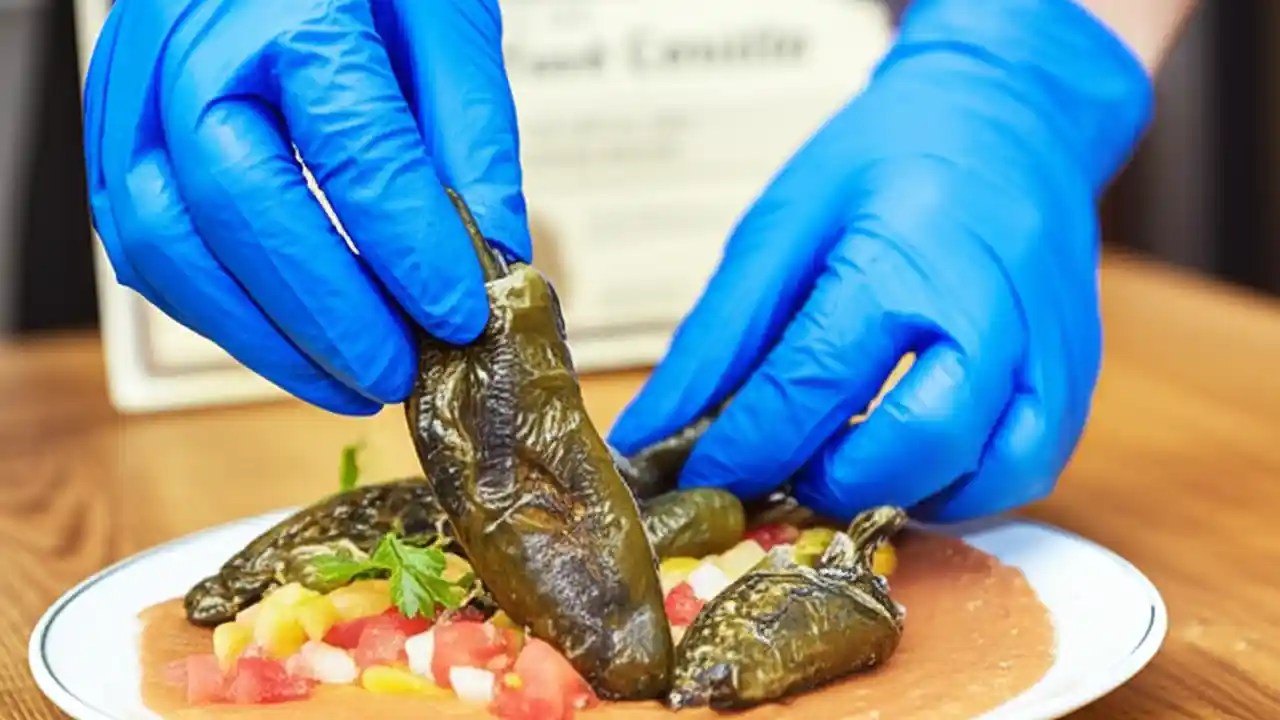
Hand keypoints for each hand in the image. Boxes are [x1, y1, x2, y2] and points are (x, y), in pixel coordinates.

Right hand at [83, 0, 526, 413]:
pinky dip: (219, 312)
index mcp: (294, 4)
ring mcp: (134, 92)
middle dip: (328, 314)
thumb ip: (471, 135)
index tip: (459, 315)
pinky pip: (143, 246)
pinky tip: (288, 341)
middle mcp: (192, 46)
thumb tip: (493, 256)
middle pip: (241, 205)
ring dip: (264, 338)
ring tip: (347, 381)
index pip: (354, 148)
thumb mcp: (446, 19)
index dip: (409, 248)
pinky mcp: (114, 135)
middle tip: (398, 371)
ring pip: (168, 244)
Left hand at [608, 0, 1153, 521]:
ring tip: (843, 464)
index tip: (702, 479)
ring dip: (897, 496)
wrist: (1011, 113)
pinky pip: (1025, 471)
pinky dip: (958, 489)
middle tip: (780, 470)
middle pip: (910, 450)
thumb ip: (719, 339)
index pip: (810, 387)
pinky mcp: (1076, 376)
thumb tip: (652, 431)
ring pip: (979, 478)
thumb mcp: (783, 226)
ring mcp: (1048, 350)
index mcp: (902, 259)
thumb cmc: (890, 160)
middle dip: (828, 482)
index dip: (744, 450)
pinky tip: (908, 461)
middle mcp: (988, 313)